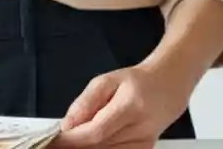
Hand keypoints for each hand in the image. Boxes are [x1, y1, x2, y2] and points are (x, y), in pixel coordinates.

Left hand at [53, 63, 197, 148]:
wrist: (169, 87)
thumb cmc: (136, 81)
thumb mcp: (106, 81)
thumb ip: (85, 103)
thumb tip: (67, 126)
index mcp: (130, 106)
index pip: (96, 132)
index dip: (73, 140)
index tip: (54, 140)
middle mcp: (141, 129)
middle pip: (100, 147)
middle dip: (75, 146)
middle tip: (56, 143)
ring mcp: (145, 143)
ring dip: (86, 148)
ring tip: (71, 140)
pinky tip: (89, 143)